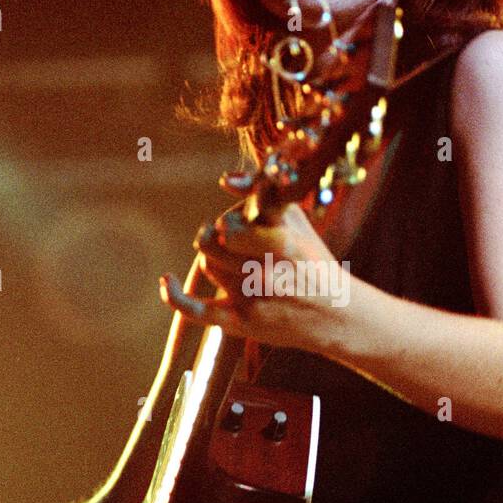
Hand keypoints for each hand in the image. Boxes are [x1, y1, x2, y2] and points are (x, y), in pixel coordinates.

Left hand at [159, 200, 348, 352]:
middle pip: (214, 242)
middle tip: (232, 239)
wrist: (336, 315)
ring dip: (216, 260)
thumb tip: (225, 180)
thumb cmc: (311, 259)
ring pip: (208, 266)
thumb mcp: (296, 220)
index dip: (231, 224)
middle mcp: (268, 271)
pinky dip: (175, 295)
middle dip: (218, 237)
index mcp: (284, 241)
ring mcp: (253, 298)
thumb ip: (263, 192)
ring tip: (240, 263)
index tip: (232, 225)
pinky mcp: (241, 323)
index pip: (237, 223)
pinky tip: (166, 280)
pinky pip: (196, 310)